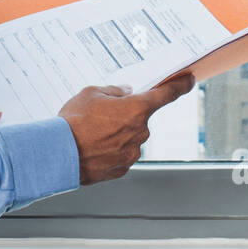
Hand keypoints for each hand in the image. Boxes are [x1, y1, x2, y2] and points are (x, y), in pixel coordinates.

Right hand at [58, 74, 195, 185]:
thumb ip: (113, 91)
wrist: (58, 154)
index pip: (167, 94)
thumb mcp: (91, 93)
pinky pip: (121, 154)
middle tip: (100, 115)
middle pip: (139, 118)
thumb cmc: (74, 122)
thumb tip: (124, 94)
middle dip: (124, 115)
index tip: (188, 80)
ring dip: (116, 134)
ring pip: (129, 137)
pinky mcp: (122, 168)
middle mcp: (140, 131)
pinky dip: (110, 150)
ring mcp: (132, 152)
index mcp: (136, 109)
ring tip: (91, 134)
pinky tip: (93, 147)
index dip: (181, 86)